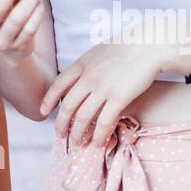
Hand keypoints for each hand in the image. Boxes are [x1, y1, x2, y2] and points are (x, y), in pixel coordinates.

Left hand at [38, 26, 165, 148]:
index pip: (58, 85)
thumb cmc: (125, 48)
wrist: (148, 45)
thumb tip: (75, 81)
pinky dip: (99, 136)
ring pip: (83, 117)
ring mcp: (103, 88)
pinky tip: (98, 144)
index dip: (48, 100)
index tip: (43, 112)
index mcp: (81, 65)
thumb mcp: (97, 53)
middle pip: (68, 106)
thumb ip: (85, 68)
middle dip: (61, 124)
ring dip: (78, 134)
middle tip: (61, 136)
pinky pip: (105, 122)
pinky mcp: (120, 97)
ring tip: (77, 144)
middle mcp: (88, 77)